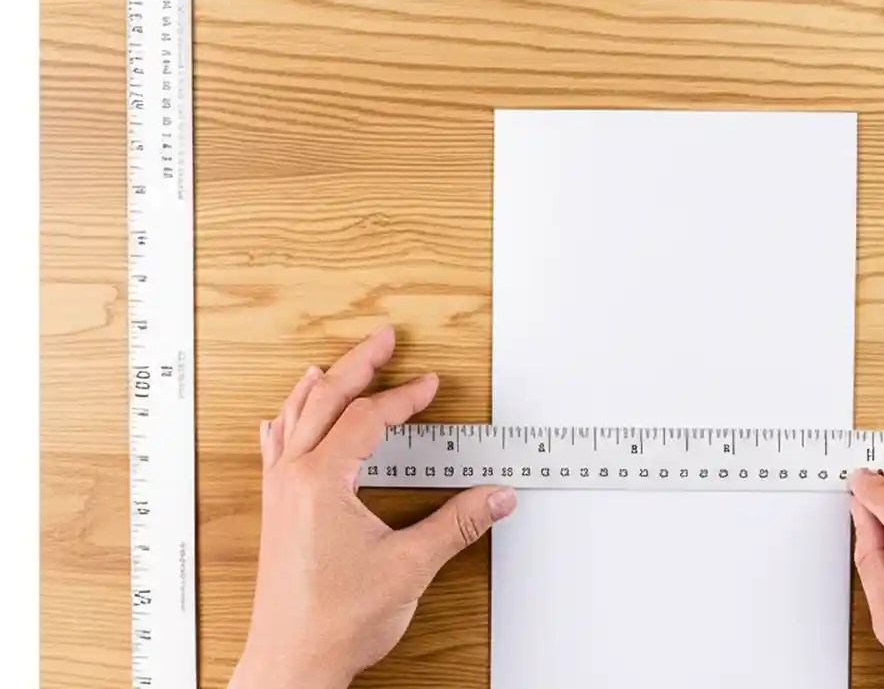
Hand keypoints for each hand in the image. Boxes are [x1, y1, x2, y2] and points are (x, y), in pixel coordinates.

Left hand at [230, 326, 517, 688]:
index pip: (368, 417)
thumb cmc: (335, 621)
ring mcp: (279, 493)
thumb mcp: (410, 566)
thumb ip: (457, 524)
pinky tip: (284, 418)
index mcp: (322, 481)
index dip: (403, 396)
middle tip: (383, 339)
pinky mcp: (276, 511)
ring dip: (321, 385)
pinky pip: (276, 448)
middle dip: (357, 364)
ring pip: (294, 417)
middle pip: (324, 399)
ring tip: (335, 365)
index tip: (429, 385)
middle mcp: (293, 478)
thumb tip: (494, 497)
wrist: (292, 663)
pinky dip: (288, 421)